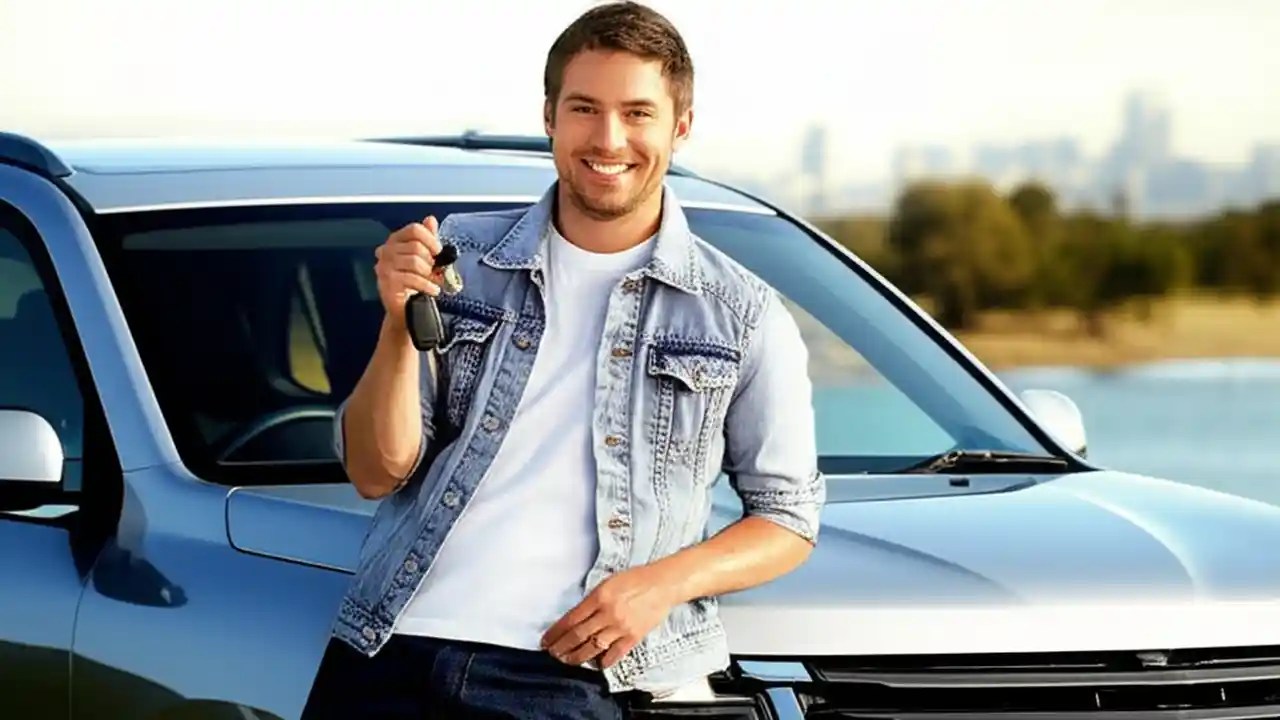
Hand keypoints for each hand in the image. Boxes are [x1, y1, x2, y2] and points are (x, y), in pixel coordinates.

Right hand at [374, 215, 443, 323]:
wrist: (404, 308)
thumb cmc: (414, 282)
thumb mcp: (424, 258)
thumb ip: (427, 239)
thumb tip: (430, 219)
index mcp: (395, 241)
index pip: (414, 229)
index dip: (431, 239)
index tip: (438, 251)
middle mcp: (386, 251)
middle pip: (416, 246)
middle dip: (431, 260)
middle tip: (436, 271)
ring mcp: (384, 266)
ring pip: (415, 262)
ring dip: (430, 274)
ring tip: (434, 281)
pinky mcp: (386, 282)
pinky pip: (412, 278)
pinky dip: (427, 285)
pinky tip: (433, 290)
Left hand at [540, 565, 680, 668]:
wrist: (662, 584)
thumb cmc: (636, 580)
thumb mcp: (608, 583)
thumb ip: (592, 600)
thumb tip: (575, 619)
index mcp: (599, 597)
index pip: (570, 619)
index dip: (556, 632)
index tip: (546, 640)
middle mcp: (608, 613)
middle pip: (578, 635)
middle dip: (562, 647)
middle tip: (552, 653)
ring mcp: (621, 627)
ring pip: (593, 647)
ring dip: (577, 657)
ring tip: (568, 660)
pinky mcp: (633, 637)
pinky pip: (614, 654)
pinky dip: (603, 661)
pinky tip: (596, 664)